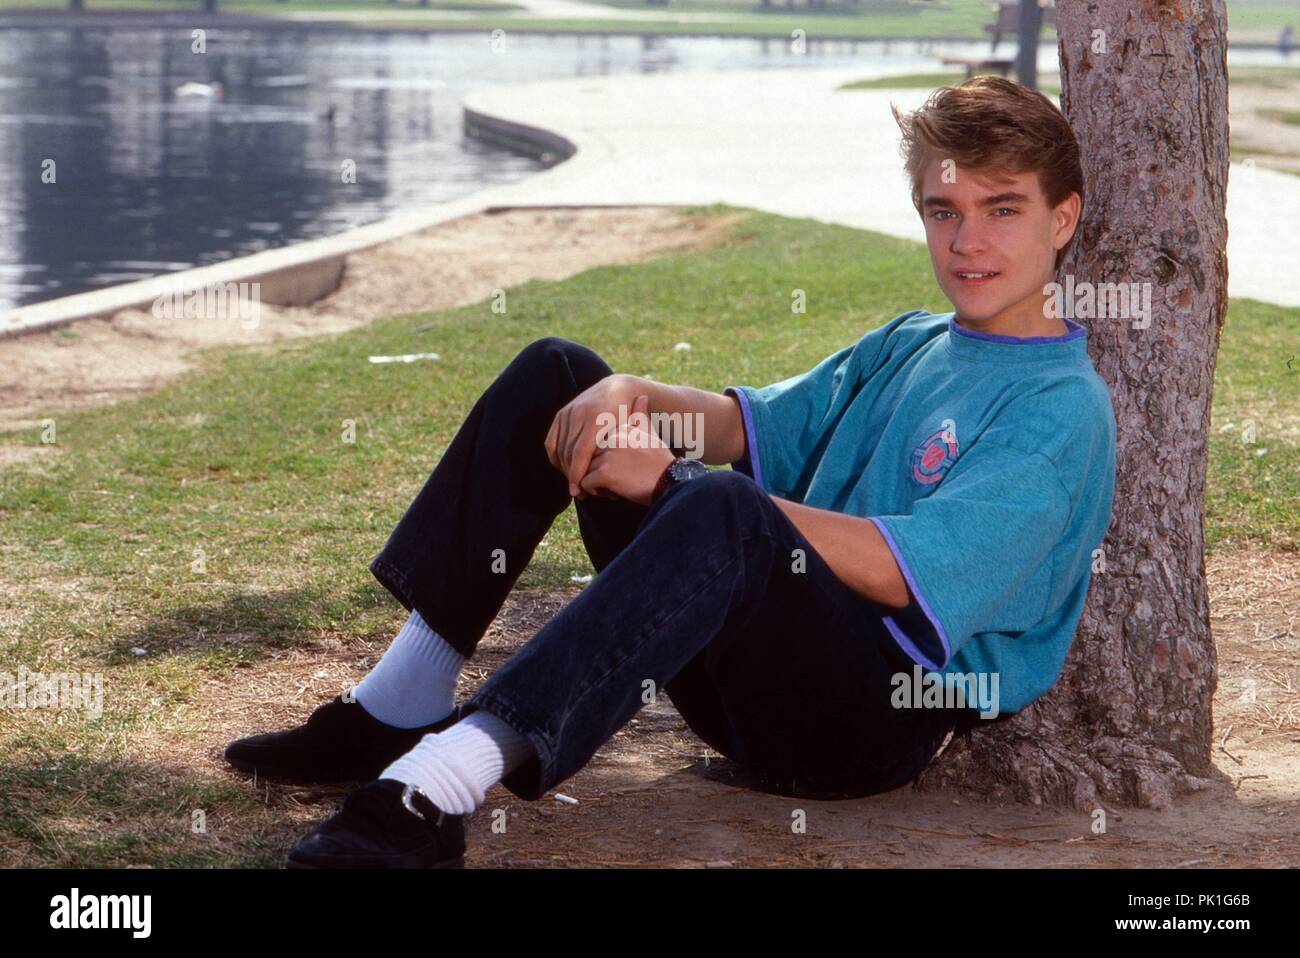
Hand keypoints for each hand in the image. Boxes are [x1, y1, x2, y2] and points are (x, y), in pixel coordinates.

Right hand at [545, 373, 645, 499]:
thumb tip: (609, 481)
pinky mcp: (561, 414)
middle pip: (568, 452)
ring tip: (573, 482)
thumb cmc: (629, 418)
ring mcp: (569, 412)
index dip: (577, 473)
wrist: (618, 390)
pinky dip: (556, 457)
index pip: (581, 452)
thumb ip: (619, 454)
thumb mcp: (629, 433)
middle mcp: (580, 413)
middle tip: (577, 491)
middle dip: (571, 474)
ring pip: (559, 448)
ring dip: (564, 468)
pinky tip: (565, 468)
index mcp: (598, 418)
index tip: (577, 490)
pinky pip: (552, 441)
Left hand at [576, 394, 675, 505]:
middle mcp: (612, 438)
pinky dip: (594, 491)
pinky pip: (586, 483)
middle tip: (614, 479)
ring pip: (585, 469)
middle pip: (590, 455)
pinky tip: (612, 493)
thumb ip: (640, 416)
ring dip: (594, 481)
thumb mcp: (650, 433)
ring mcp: (607, 455)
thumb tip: (641, 396)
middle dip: (595, 468)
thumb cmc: (660, 462)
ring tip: (613, 486)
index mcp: (620, 428)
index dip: (604, 456)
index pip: (597, 442)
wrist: (671, 483)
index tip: (618, 466)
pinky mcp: (605, 473)